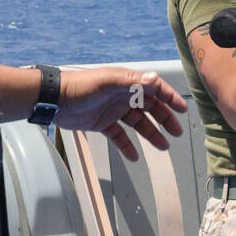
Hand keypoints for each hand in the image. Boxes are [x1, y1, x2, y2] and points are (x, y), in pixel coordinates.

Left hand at [54, 67, 187, 160]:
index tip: (182, 108)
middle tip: (176, 132)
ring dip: (151, 134)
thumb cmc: (79, 86)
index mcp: (127, 84)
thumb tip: (154, 79)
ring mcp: (114, 111)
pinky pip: (120, 136)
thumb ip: (131, 81)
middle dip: (165, 119)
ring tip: (163, 146)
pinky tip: (135, 156)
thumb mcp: (107, 82)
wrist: (53, 100)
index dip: (170, 98)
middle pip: (150, 108)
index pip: (154, 89)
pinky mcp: (103, 124)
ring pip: (138, 124)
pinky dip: (127, 146)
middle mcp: (123, 97)